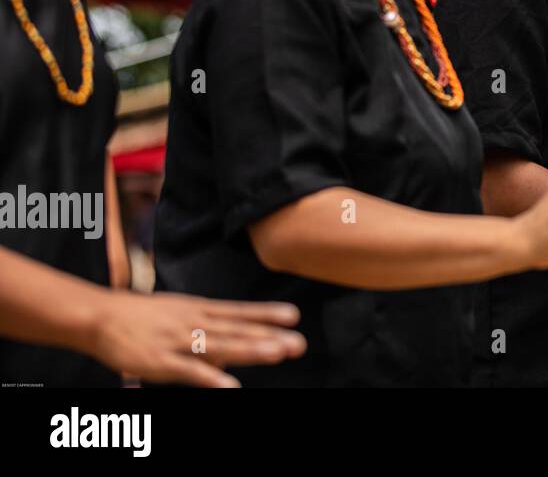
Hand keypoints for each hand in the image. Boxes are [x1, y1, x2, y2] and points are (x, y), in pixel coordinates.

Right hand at [89, 293, 305, 387]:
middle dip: (268, 337)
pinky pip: (189, 371)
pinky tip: (230, 386)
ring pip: (220, 347)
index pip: (239, 312)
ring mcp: (178, 341)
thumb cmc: (143, 316)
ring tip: (278, 354)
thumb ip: (208, 326)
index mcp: (199, 309)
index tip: (293, 316)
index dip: (266, 314)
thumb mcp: (180, 311)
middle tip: (298, 343)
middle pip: (236, 331)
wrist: (100, 317)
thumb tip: (235, 343)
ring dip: (250, 350)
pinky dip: (210, 378)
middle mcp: (194, 323)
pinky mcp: (160, 362)